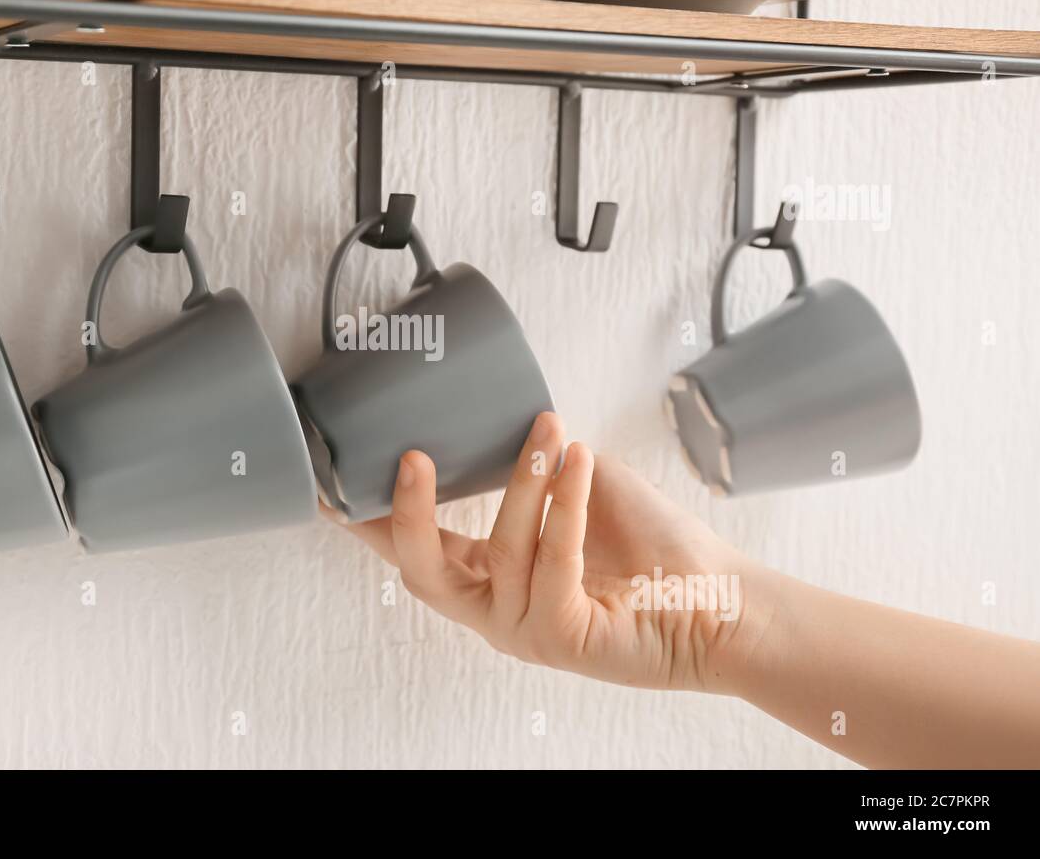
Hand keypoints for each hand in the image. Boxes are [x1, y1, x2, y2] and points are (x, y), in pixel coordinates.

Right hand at [331, 412, 770, 692]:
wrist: (718, 597)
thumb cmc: (648, 546)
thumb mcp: (573, 492)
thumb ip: (528, 468)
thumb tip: (502, 418)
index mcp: (488, 583)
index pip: (415, 554)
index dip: (371, 522)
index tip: (335, 485)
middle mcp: (496, 613)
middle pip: (421, 574)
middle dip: (407, 515)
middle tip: (412, 456)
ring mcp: (526, 631)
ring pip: (498, 551)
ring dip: (523, 482)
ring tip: (547, 431)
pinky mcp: (565, 636)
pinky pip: (551, 558)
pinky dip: (563, 502)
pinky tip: (575, 458)